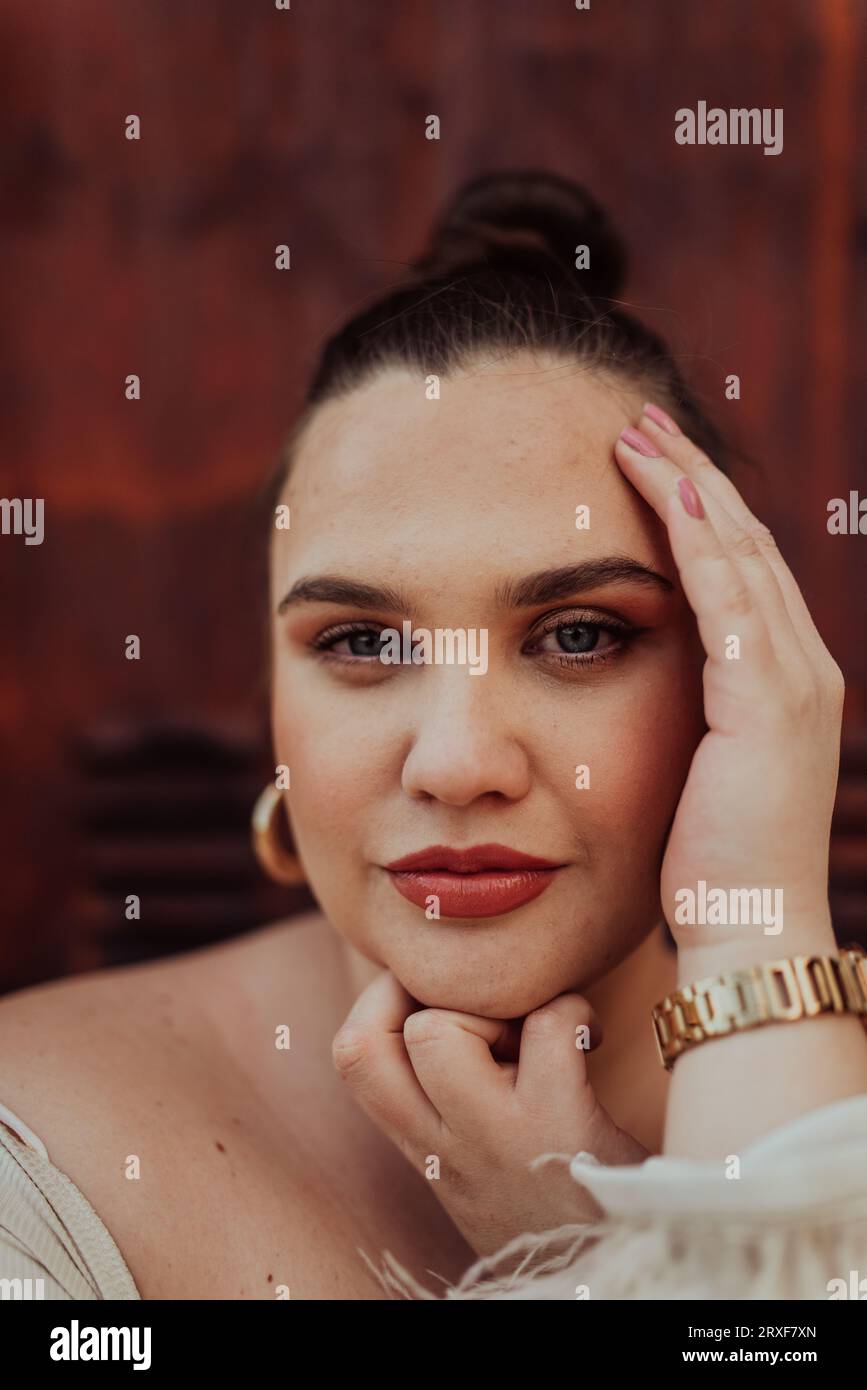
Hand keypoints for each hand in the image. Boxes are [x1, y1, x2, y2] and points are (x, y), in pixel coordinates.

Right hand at [332, 970, 646, 1257]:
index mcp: (425, 1150)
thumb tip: (450, 1005)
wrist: (612, 1272)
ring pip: (438, 1032)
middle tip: (474, 996)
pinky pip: (549, 1026)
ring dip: (486, 1004)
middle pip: (364, 1045)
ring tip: (525, 1025)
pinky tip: (588, 1035)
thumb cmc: (559, 1206)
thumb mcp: (483, 1167)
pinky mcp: (563, 1123)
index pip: (353, 1057)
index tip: (434, 996)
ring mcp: (500, 1136)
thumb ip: (454, 1105)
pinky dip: (572, 1009)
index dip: (381, 1003)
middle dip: (415, 992)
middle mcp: (446, 1147)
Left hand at [615, 406, 844, 966]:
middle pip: (743, 546)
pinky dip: (697, 542)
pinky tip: (663, 494)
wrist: (748, 935)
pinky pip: (728, 599)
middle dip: (691, 480)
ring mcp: (792, 680)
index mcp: (782, 684)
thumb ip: (686, 723)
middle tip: (637, 425)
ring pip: (738, 556)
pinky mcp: (766, 702)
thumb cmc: (711, 870)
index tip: (645, 467)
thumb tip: (638, 694)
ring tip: (636, 436)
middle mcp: (801, 668)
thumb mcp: (697, 776)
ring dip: (688, 489)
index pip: (739, 574)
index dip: (695, 514)